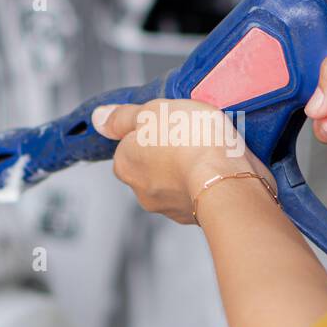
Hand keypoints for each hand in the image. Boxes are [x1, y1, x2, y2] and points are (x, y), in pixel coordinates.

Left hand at [92, 99, 274, 223]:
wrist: (226, 178)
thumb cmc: (191, 141)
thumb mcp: (152, 110)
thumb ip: (123, 116)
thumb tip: (100, 119)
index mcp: (125, 164)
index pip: (128, 146)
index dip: (148, 131)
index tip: (166, 123)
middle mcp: (141, 190)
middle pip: (151, 164)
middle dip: (168, 151)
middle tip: (189, 134)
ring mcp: (168, 207)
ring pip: (175, 181)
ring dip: (188, 168)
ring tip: (209, 151)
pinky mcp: (195, 216)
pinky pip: (197, 194)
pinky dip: (206, 183)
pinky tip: (219, 170)